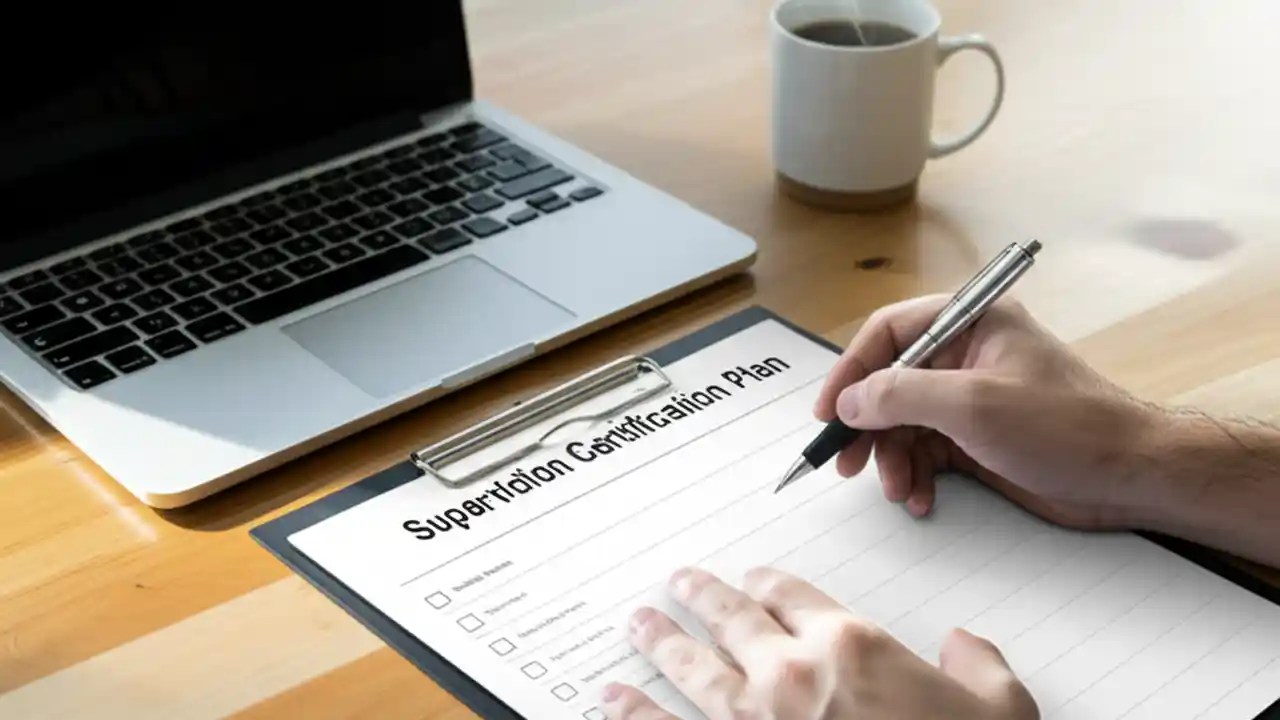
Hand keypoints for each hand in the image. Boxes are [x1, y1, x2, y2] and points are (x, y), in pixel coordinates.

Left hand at [600, 567, 1037, 719]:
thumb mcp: (1002, 710)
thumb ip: (978, 664)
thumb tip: (964, 645)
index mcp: (851, 645)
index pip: (793, 592)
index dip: (770, 581)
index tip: (756, 579)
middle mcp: (792, 673)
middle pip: (732, 617)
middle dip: (703, 596)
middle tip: (680, 582)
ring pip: (691, 667)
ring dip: (661, 643)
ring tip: (639, 626)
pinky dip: (635, 715)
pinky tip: (612, 702)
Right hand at [812, 293, 1162, 529]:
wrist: (1130, 476)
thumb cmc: (1068, 427)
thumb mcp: (973, 404)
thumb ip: (900, 395)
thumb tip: (848, 401)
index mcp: (970, 322)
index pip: (887, 333)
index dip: (850, 371)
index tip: (828, 412)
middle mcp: (965, 354)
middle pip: (888, 383)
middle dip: (867, 427)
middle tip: (845, 463)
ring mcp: (971, 397)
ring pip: (903, 423)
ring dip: (892, 459)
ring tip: (899, 490)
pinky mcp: (977, 436)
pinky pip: (926, 451)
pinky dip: (917, 476)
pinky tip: (922, 497)